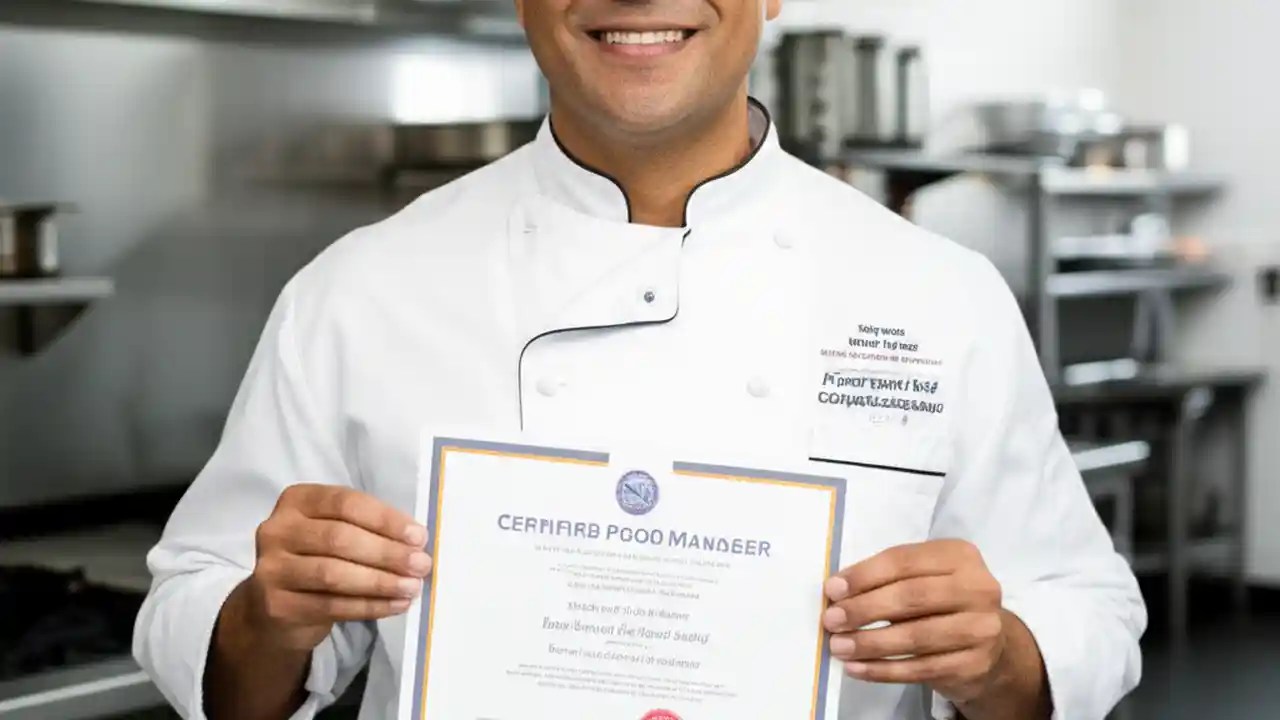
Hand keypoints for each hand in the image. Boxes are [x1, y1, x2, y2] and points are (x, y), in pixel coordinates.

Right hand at [244, 484, 431, 650]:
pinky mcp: (278, 606)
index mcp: (297, 501)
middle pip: (339, 538)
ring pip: (333, 574)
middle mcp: (277, 530)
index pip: (345, 503)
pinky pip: (331, 606)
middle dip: (387, 553)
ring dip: (380, 582)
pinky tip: (395, 605)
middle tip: (421, 565)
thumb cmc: (317, 558)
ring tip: (412, 587)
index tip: (419, 537)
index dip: (385, 519)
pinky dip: (369, 606)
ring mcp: (272, 569)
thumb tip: (416, 543)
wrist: (274, 607)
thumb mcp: (334, 531)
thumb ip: (367, 529)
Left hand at [822, 540, 1004, 703]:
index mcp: (959, 556)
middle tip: (831, 620)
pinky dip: (883, 670)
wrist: (992, 647)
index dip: (864, 575)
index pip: (904, 561)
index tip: (832, 590)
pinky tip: (857, 668)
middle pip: (912, 596)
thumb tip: (837, 593)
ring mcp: (981, 629)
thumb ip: (887, 580)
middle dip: (864, 609)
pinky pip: (920, 669)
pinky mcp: (975, 665)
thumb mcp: (923, 578)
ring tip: (839, 647)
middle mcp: (978, 589)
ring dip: (870, 643)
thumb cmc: (942, 604)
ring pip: (916, 636)